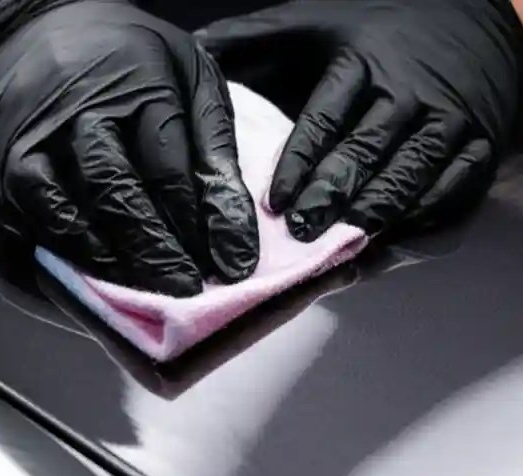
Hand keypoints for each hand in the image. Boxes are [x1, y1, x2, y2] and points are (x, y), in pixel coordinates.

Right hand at [0, 0, 258, 297]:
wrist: (33, 31)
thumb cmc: (126, 63)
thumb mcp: (188, 78)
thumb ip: (213, 149)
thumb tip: (232, 236)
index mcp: (134, 84)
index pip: (171, 167)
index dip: (203, 224)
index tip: (231, 266)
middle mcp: (74, 114)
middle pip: (118, 194)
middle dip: (157, 252)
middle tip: (188, 292)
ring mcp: (27, 145)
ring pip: (68, 217)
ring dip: (110, 265)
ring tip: (145, 294)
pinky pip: (30, 229)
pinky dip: (64, 261)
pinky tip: (95, 279)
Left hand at [198, 0, 522, 241]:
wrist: (479, 26)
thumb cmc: (378, 35)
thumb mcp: (316, 24)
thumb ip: (254, 40)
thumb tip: (195, 49)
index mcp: (364, 63)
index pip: (328, 115)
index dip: (301, 160)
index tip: (277, 200)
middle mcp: (410, 94)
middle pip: (369, 150)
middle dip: (334, 194)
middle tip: (302, 230)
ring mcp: (450, 124)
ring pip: (412, 177)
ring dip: (374, 215)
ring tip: (339, 249)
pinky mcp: (479, 152)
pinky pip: (453, 197)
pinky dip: (419, 229)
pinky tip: (383, 252)